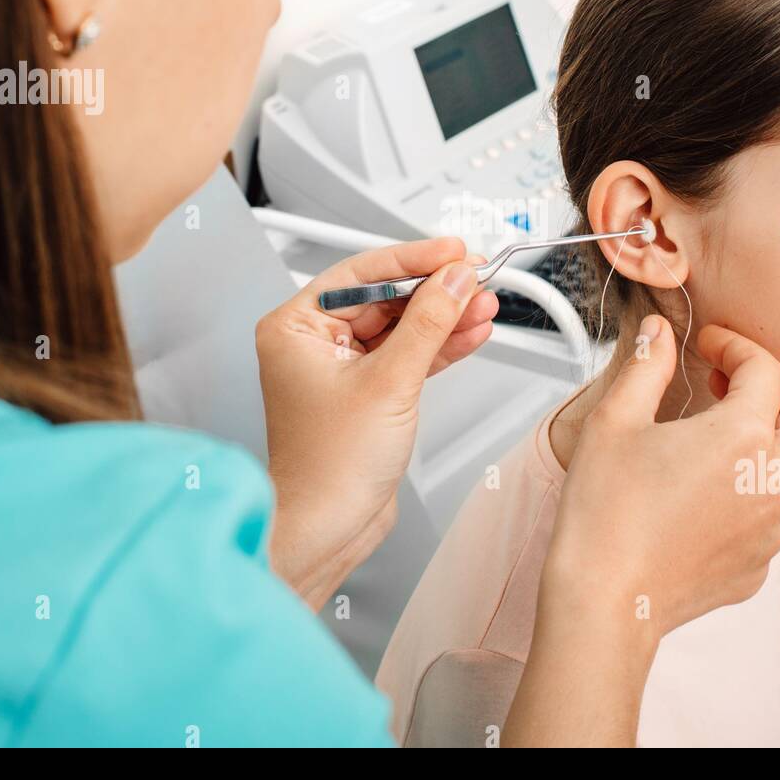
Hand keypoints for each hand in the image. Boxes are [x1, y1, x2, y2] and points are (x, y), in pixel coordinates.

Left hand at [255, 237, 497, 606]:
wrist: (327, 529)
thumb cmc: (328, 469)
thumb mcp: (389, 383)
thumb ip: (428, 323)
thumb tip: (454, 279)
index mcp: (295, 327)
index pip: (362, 275)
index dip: (414, 260)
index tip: (453, 251)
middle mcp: (313, 343)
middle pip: (386, 299)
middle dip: (436, 290)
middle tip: (477, 276)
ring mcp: (341, 369)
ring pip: (402, 327)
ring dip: (444, 316)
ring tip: (484, 302)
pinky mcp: (366, 393)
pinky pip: (407, 355)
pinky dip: (439, 345)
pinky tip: (470, 331)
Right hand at [505, 317, 779, 745]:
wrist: (605, 600)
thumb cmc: (605, 513)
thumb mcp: (614, 420)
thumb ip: (646, 365)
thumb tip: (659, 333)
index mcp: (742, 436)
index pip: (765, 369)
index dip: (736, 347)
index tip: (710, 345)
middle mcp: (772, 482)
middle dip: (775, 393)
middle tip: (729, 389)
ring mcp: (773, 530)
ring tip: (737, 442)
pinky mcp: (760, 566)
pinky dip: (766, 497)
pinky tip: (719, 496)